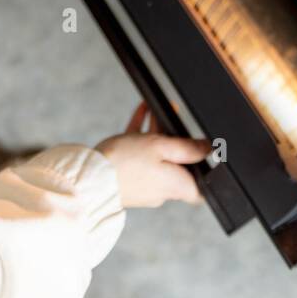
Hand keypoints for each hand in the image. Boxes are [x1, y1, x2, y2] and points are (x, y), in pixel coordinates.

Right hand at [96, 104, 211, 208]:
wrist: (87, 178)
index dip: (207, 174)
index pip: (201, 189)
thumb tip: (209, 149)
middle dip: (177, 138)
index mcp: (176, 186)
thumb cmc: (125, 164)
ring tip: (157, 108)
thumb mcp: (161, 147)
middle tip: (176, 116)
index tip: (207, 154)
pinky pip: (139, 154)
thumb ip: (188, 148)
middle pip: (178, 164)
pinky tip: (142, 111)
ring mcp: (145, 185)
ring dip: (158, 132)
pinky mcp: (129, 179)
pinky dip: (142, 135)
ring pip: (157, 156)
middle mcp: (163, 190)